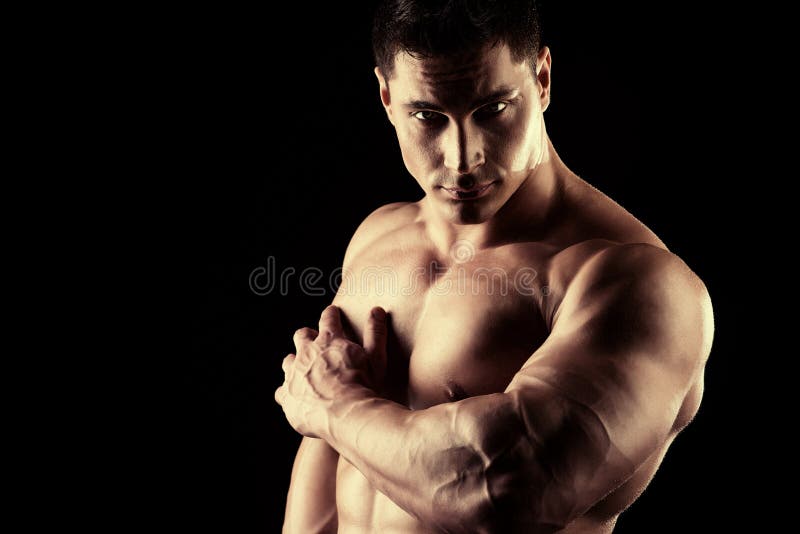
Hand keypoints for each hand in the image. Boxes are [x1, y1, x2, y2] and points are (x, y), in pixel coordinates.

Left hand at [275, 305, 387, 437]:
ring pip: (288, 361)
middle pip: (301, 336)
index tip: (332, 312)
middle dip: (307, 336)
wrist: (345, 414)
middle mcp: (307, 352)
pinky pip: (281, 392)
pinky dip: (288, 393)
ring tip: (303, 370)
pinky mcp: (287, 396)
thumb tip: (377, 311)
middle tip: (314, 341)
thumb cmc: (363, 386)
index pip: (328, 319)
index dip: (331, 314)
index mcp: (329, 340)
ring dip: (295, 363)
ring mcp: (294, 374)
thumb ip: (375, 333)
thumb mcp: (375, 357)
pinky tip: (295, 398)